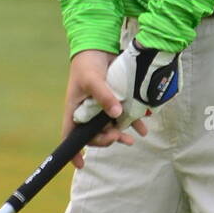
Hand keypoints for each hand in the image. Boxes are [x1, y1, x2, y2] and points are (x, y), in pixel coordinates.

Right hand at [61, 49, 149, 169]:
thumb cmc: (87, 64)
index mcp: (75, 110)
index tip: (81, 165)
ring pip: (111, 127)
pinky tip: (143, 125)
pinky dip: (134, 122)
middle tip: (118, 137)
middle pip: (95, 134)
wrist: (99, 47)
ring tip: (134, 139)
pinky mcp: (115, 101)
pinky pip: (124, 116)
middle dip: (107, 139)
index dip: (73, 151)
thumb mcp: (93, 80)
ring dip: (122, 134)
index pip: (70, 135)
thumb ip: (104, 97)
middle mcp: (87, 112)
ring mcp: (101, 108)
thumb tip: (117, 115)